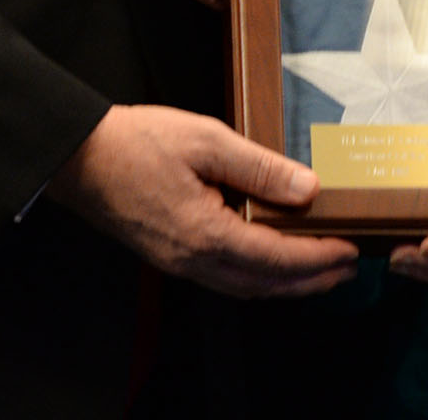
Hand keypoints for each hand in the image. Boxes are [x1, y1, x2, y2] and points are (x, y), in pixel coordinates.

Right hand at [48, 105, 358, 298]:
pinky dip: (256, 277)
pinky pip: (223, 278)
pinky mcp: (168, 256)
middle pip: (264, 285)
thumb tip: (308, 188)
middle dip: (310, 280)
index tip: (350, 250)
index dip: (318, 258)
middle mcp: (193, 260)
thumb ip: (259, 167)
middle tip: (347, 268)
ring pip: (243, 288)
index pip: (276, 258)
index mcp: (206, 233)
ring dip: (284, 283)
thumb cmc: (135, 142)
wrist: (77, 157)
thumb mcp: (205, 140)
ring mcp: (178, 262)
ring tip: (318, 270)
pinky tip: (268, 261)